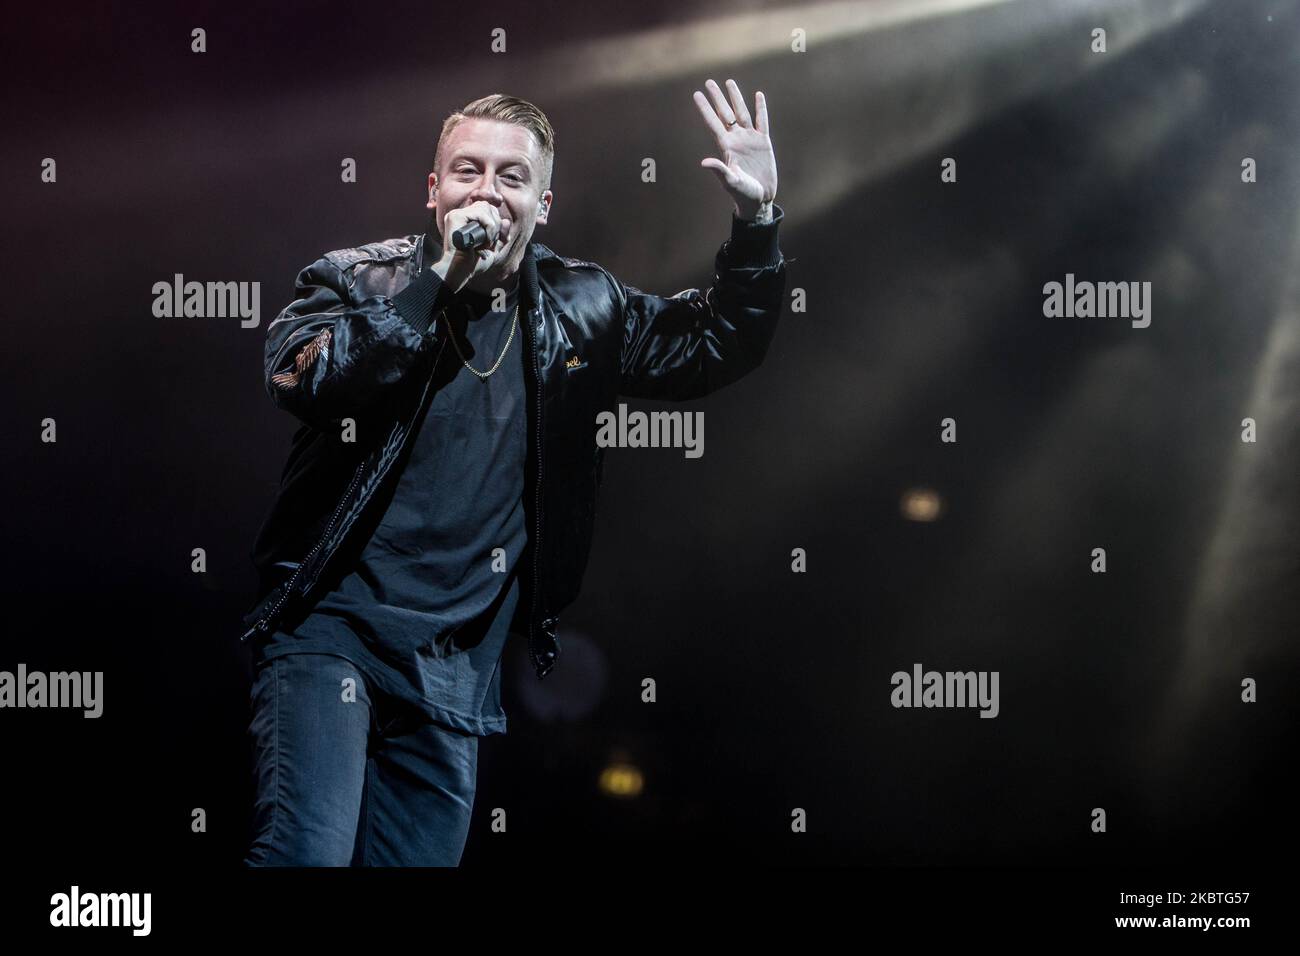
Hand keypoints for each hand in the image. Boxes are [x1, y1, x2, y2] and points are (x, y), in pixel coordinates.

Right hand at [433, 200, 505, 292]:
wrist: (460, 272)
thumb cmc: (472, 264)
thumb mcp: (492, 248)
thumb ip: (500, 235)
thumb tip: (506, 221)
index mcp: (467, 220)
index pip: (488, 210)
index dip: (497, 223)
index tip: (499, 241)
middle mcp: (461, 215)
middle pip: (487, 206)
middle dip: (496, 224)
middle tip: (491, 243)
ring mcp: (456, 214)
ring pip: (485, 207)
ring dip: (493, 227)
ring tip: (487, 243)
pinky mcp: (455, 216)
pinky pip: (480, 213)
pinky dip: (488, 227)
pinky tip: (484, 241)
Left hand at [693, 78, 777, 220]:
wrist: (759, 199)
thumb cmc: (743, 193)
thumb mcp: (731, 182)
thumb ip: (719, 170)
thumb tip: (704, 162)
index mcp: (726, 147)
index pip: (713, 123)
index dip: (705, 108)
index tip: (696, 94)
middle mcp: (736, 140)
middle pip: (725, 114)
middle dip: (717, 98)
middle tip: (709, 82)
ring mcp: (750, 139)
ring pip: (742, 113)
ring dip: (735, 98)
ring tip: (729, 82)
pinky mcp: (763, 142)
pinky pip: (762, 121)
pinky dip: (760, 108)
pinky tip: (758, 95)